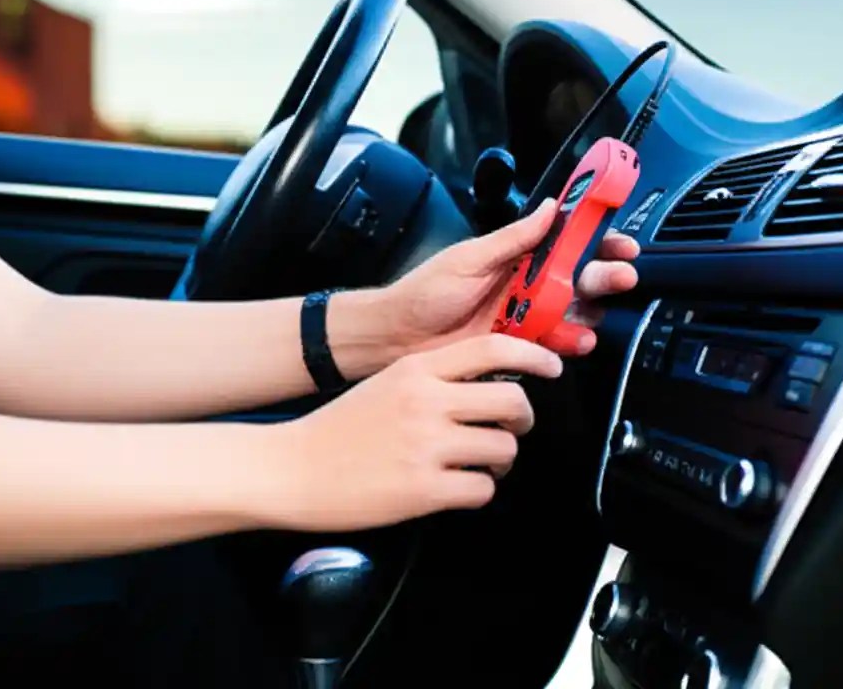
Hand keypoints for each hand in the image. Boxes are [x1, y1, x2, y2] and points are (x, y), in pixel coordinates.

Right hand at [266, 335, 561, 531]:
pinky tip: (455, 490)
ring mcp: (426, 445)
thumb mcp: (386, 384)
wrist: (289, 468)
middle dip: (523, 422)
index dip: (534, 357)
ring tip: (477, 466)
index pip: (493, 350)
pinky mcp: (424, 489)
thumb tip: (488, 386)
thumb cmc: (337, 431)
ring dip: (499, 462)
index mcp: (416, 370)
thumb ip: (433, 379)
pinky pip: (483, 489)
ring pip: (503, 450)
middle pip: (513, 403)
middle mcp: (426, 401)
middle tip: (510, 432)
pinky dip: (477, 493)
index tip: (553, 367)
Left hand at [381, 199, 638, 356]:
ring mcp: (526, 317)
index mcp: (518, 256)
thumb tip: (551, 207)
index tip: (620, 243)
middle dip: (605, 275)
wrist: (396, 338)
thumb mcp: (469, 257)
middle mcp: (527, 284)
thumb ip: (513, 237)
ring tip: (591, 314)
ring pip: (574, 313)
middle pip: (580, 277)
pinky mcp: (521, 347)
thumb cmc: (424, 292)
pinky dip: (570, 342)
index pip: (568, 242)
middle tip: (619, 276)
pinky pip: (555, 344)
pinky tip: (574, 341)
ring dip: (591, 312)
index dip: (597, 240)